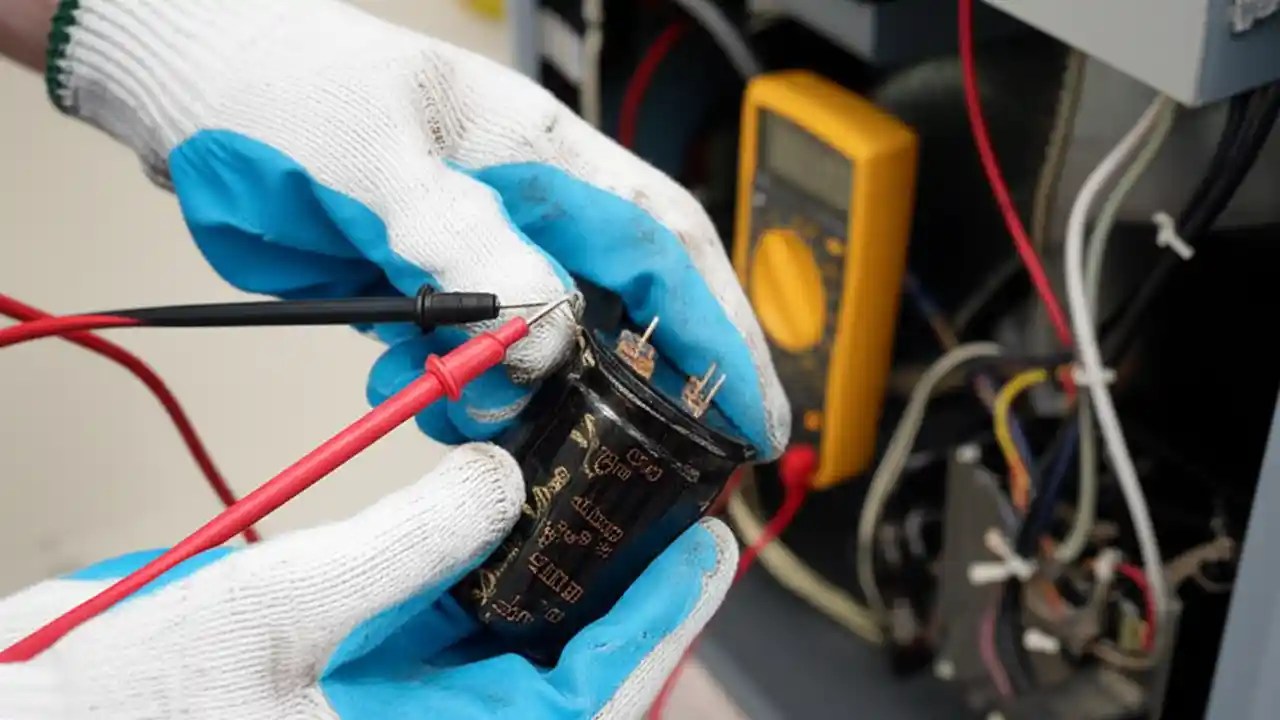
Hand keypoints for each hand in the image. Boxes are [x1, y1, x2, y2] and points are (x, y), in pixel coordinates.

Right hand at [0, 444, 736, 719]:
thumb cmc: (123, 714)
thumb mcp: (269, 619)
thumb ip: (398, 549)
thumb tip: (500, 486)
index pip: (585, 704)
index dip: (655, 627)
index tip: (703, 551)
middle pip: (563, 670)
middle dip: (617, 586)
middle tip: (662, 499)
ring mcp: (398, 712)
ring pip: (514, 644)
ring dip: (555, 568)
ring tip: (596, 484)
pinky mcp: (363, 682)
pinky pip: (451, 627)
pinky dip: (482, 567)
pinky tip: (502, 505)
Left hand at [48, 0, 788, 457]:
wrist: (189, 95)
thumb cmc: (286, 83)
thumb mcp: (377, 153)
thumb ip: (461, 237)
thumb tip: (545, 332)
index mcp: (543, 154)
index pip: (663, 244)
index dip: (720, 328)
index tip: (753, 409)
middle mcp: (525, 210)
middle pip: (619, 310)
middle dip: (640, 390)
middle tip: (645, 464)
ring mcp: (474, 254)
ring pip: (539, 349)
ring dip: (524, 401)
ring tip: (482, 423)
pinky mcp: (421, 291)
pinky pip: (464, 361)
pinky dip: (451, 393)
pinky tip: (412, 396)